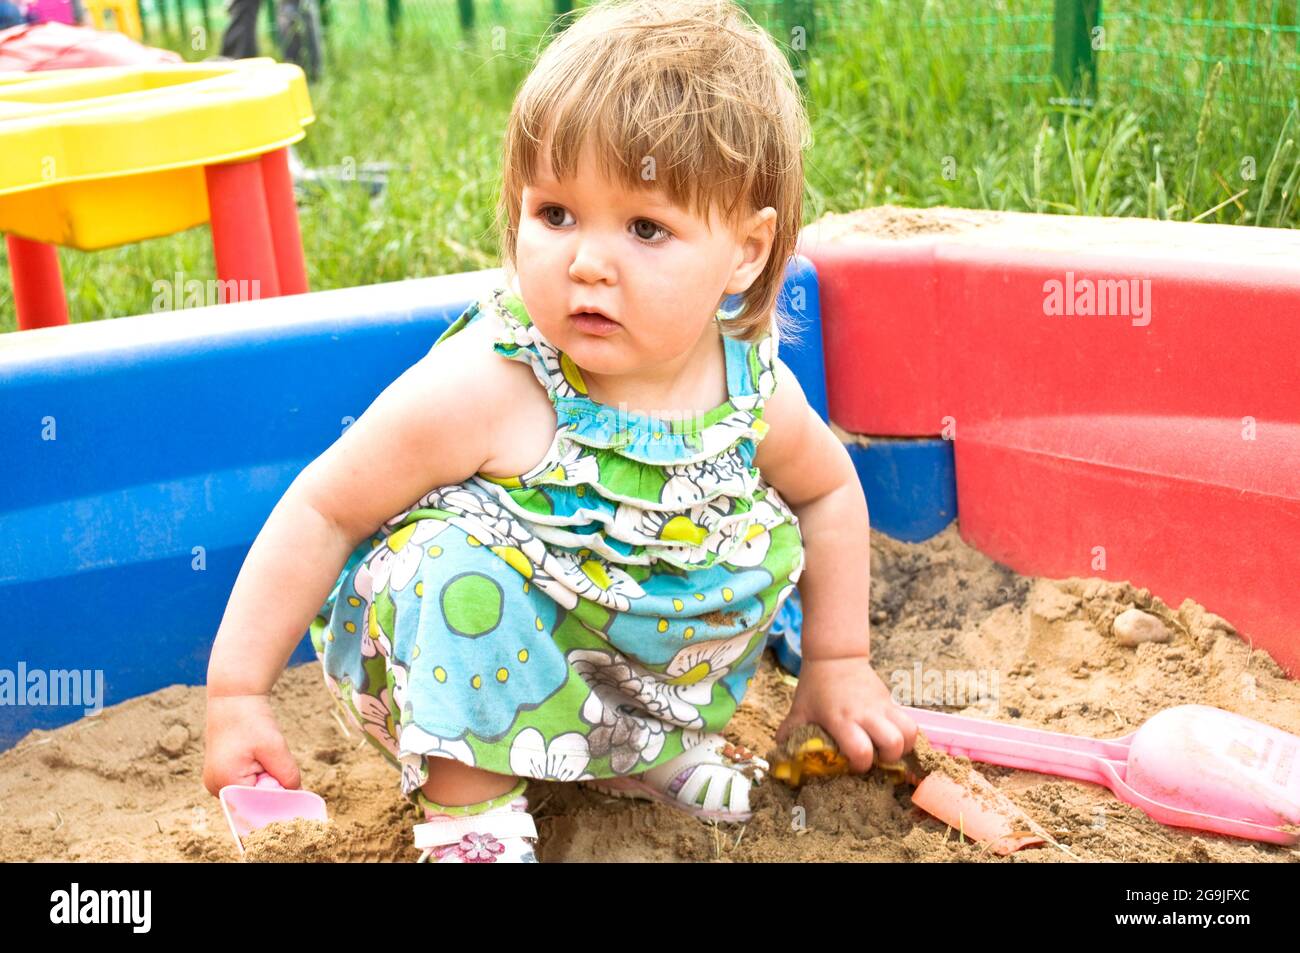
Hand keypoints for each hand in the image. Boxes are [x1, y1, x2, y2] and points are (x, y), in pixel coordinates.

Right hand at [202, 692, 300, 796]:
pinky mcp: (222, 775)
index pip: (259, 806)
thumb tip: (299, 796)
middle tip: (276, 761)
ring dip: (267, 779)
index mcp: (225, 784)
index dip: (279, 798)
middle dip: (273, 787)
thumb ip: (287, 774)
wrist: (233, 699)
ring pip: (253, 792)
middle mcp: (216, 789)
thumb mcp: (275, 747)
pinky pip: (247, 784)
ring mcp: (217, 783)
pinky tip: (260, 756)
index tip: (293, 785)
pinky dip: (260, 774)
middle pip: (256, 801)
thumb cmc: (251, 719)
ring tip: (264, 754)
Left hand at [775, 656, 916, 772]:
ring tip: (888, 750)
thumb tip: (779, 760)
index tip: (853, 765)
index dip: (861, 764)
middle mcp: (865, 714)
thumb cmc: (815, 688)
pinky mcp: (892, 701)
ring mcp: (882, 707)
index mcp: (840, 719)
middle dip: (889, 759)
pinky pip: (911, 723)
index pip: (861, 750)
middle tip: (876, 759)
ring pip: (910, 732)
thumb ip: (789, 736)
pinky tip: (895, 740)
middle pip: (894, 743)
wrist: (835, 657)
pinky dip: (908, 736)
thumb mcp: (799, 711)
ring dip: (903, 748)